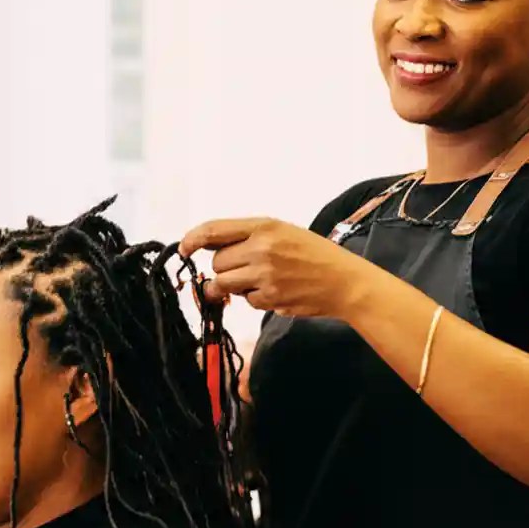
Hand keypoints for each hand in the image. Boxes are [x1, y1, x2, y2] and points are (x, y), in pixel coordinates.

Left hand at [179, 218, 369, 318]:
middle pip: (216, 262)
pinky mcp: (270, 297)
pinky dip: (255, 299)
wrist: (344, 280)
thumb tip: (208, 247)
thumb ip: (248, 237)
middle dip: (224, 268)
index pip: (213, 230)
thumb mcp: (283, 232)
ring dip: (232, 286)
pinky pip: (246, 301)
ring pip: (224, 283)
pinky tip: (275, 291)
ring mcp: (265, 274)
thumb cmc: (314, 254)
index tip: (184, 249)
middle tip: (246, 269)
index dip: (192, 240)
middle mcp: (261, 248)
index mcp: (264, 226)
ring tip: (255, 282)